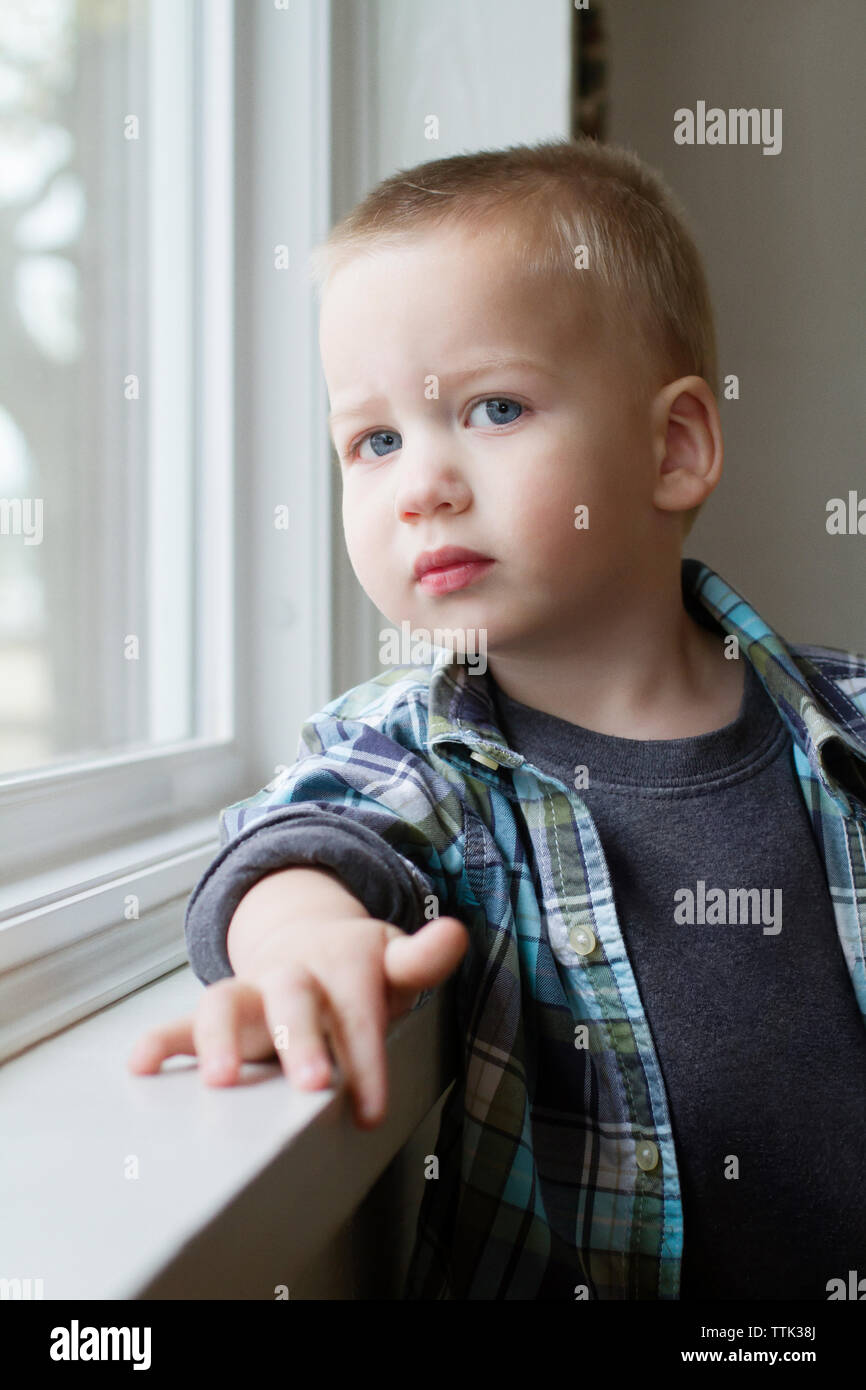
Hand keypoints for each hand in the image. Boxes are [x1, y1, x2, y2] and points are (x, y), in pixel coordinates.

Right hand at [127, 914, 467, 1128]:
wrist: (310, 938)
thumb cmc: (359, 967)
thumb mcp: (393, 959)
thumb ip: (422, 958)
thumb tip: (457, 934)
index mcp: (342, 964)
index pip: (358, 1012)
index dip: (366, 1059)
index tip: (371, 1110)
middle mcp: (293, 975)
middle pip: (292, 999)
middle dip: (300, 1041)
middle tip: (310, 1085)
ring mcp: (253, 989)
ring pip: (229, 1002)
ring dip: (222, 1039)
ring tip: (221, 1082)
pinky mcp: (224, 1008)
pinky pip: (184, 1019)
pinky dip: (162, 1040)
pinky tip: (141, 1065)